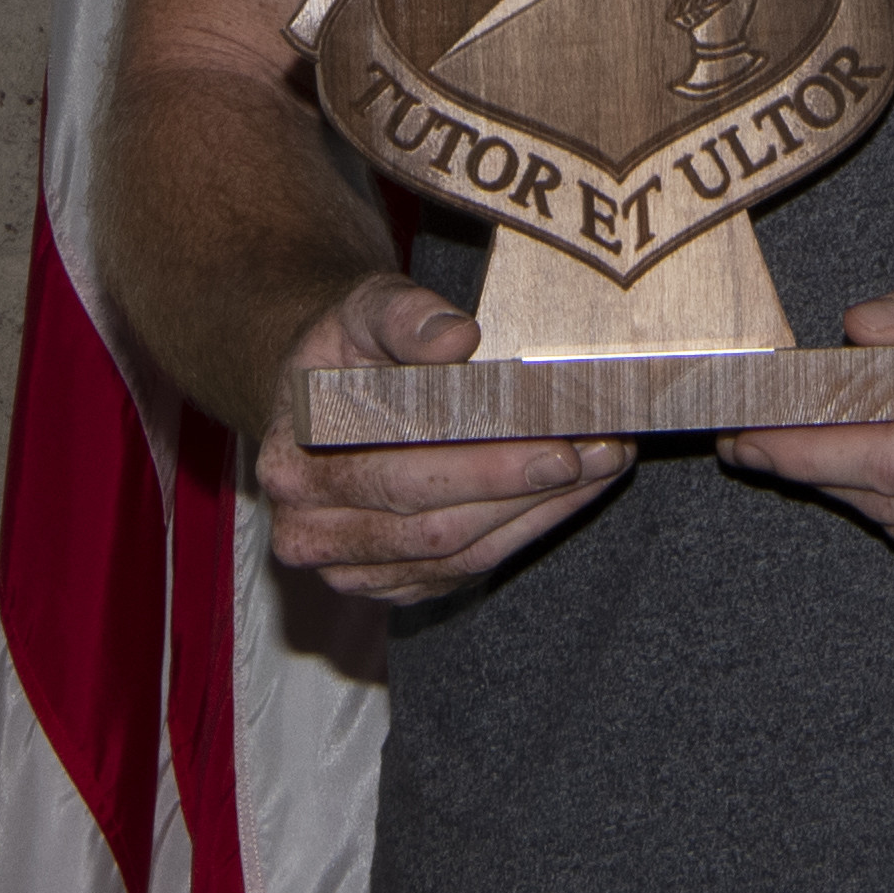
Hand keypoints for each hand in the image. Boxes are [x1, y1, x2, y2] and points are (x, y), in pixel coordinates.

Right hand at [253, 272, 634, 603]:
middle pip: (434, 526)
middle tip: (600, 450)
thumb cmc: (348, 347)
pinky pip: (467, 569)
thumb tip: (457, 339)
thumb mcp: (363, 308)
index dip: (483, 465)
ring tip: (604, 462)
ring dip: (540, 512)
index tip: (556, 440)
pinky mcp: (388, 585)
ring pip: (459, 556)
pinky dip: (526, 530)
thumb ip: (404, 316)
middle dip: (525, 490)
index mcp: (290, 463)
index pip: (398, 475)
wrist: (321, 391)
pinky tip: (571, 491)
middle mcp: (308, 530)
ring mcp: (347, 569)